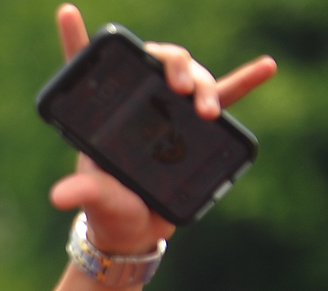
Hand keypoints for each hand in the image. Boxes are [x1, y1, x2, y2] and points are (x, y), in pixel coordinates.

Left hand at [49, 5, 276, 254]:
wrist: (136, 233)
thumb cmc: (109, 213)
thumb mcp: (97, 200)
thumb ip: (83, 193)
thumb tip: (60, 196)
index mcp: (104, 117)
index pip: (89, 73)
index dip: (77, 40)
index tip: (67, 12)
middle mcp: (136, 106)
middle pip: (155, 64)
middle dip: (172, 65)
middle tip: (178, 87)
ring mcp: (167, 114)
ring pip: (190, 78)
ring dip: (204, 84)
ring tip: (208, 110)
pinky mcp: (194, 130)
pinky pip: (225, 99)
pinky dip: (245, 81)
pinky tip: (267, 66)